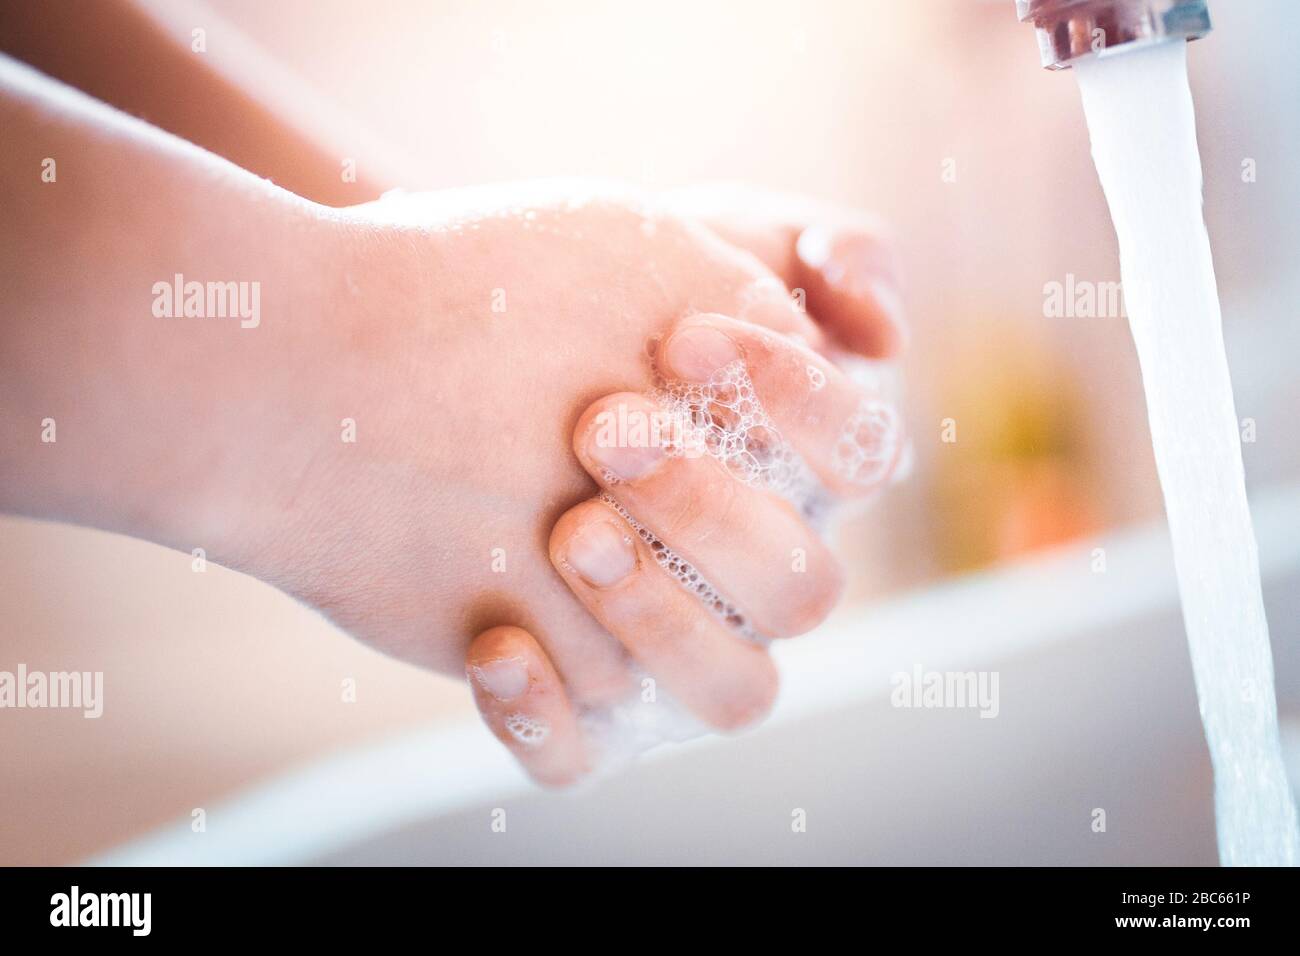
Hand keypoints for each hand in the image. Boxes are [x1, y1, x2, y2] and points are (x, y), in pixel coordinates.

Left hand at [461, 188, 907, 784]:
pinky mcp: (570, 690)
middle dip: (715, 511)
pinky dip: (551, 720)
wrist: (404, 357)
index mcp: (792, 470)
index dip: (796, 405)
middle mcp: (744, 569)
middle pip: (802, 588)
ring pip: (734, 693)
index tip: (684, 338)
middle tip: (604, 431)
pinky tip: (492, 644)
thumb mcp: (680, 237)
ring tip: (565, 532)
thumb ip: (810, 255)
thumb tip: (884, 332)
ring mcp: (664, 639)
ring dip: (660, 619)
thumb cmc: (554, 291)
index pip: (863, 459)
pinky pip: (589, 755)